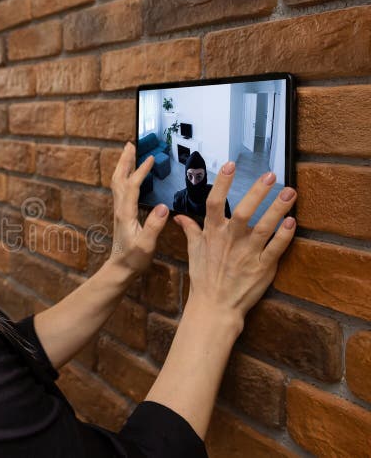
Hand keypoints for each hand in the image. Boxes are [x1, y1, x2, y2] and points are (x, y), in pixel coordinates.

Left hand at [106, 141, 170, 275]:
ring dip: (123, 166)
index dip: (141, 171)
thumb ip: (154, 226)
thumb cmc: (134, 258)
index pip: (132, 186)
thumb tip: (162, 207)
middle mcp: (120, 208)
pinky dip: (125, 176)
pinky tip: (132, 176)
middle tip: (130, 144)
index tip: (150, 158)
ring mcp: (120, 210)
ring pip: (118, 182)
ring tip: (130, 153)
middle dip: (125, 160)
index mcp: (126, 213)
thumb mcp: (147, 244)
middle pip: (119, 178)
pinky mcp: (122, 213)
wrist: (121, 268)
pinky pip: (121, 189)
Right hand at [174, 161, 297, 325]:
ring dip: (277, 209)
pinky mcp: (262, 267)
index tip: (231, 165)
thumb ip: (190, 230)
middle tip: (270, 175)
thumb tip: (179, 217)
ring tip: (290, 192)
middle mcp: (229, 241)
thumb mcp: (194, 251)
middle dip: (257, 193)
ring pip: (263, 227)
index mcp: (212, 234)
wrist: (214, 306)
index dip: (222, 183)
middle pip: (243, 211)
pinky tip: (292, 221)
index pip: (214, 203)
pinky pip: (275, 248)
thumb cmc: (204, 278)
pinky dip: (284, 235)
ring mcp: (247, 254)